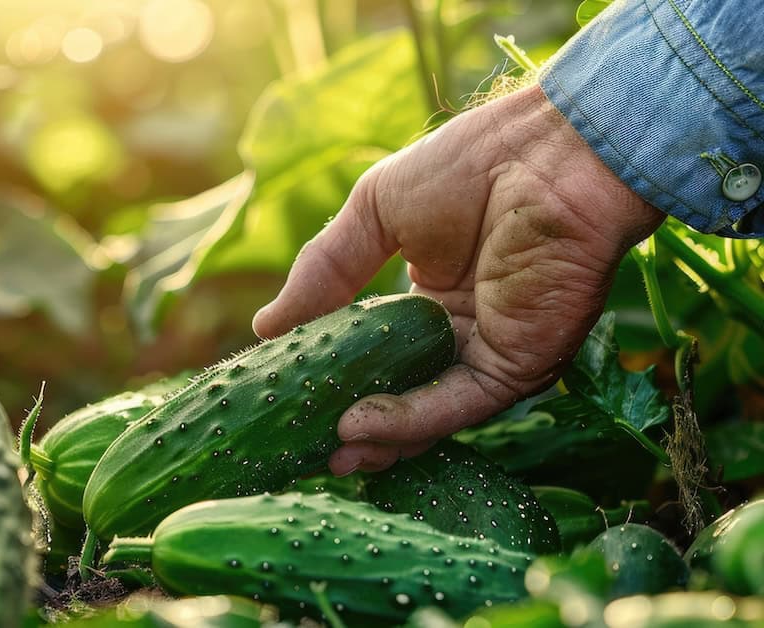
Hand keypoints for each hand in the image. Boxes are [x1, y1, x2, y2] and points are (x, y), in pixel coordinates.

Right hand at [251, 85, 663, 475]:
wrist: (552, 153)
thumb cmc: (470, 166)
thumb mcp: (373, 213)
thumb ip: (323, 272)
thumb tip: (264, 328)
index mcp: (432, 293)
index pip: (376, 349)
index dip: (335, 373)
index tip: (289, 393)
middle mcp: (461, 331)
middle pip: (399, 390)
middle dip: (354, 423)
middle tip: (304, 444)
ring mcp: (490, 351)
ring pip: (427, 409)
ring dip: (379, 438)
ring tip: (328, 453)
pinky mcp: (518, 364)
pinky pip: (457, 402)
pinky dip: (408, 419)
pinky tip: (359, 425)